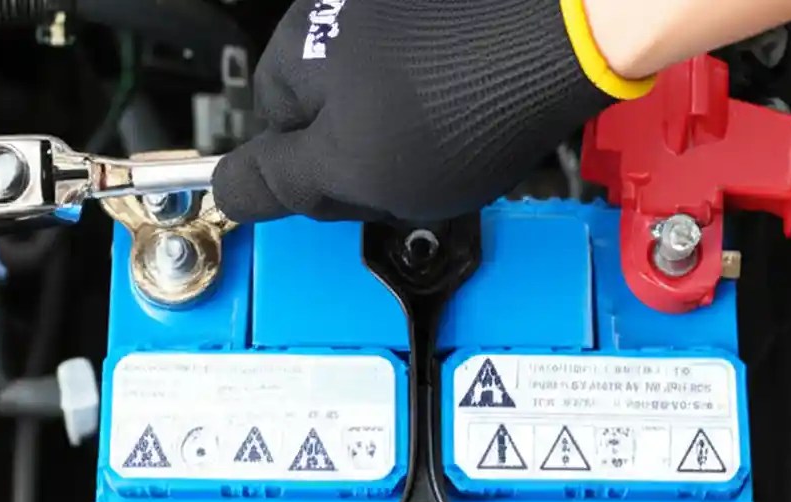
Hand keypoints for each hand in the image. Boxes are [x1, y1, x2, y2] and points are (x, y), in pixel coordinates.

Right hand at [211, 0, 611, 223]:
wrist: (563, 35)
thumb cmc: (459, 100)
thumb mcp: (352, 171)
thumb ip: (279, 183)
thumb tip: (227, 192)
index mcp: (295, 55)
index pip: (276, 144)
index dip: (318, 184)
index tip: (358, 193)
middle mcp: (331, 15)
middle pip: (329, 117)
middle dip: (365, 152)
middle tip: (412, 174)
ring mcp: (387, 8)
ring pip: (380, 97)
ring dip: (409, 127)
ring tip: (458, 140)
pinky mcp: (437, 12)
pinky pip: (425, 70)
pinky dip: (444, 94)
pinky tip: (477, 106)